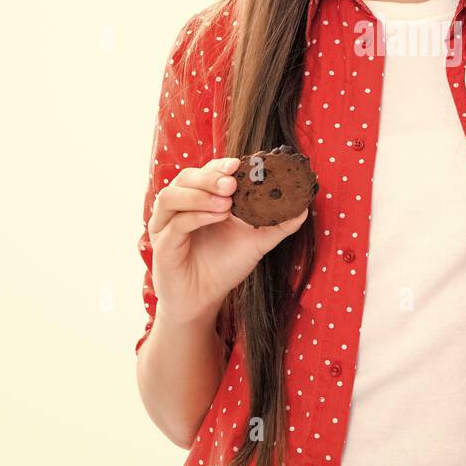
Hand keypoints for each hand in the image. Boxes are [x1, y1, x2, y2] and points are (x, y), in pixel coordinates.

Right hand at [147, 156, 307, 324]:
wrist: (205, 300)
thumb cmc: (225, 266)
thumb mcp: (256, 242)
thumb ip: (277, 224)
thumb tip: (303, 207)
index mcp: (199, 199)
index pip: (205, 171)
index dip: (220, 165)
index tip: (239, 164)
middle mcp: (179, 207)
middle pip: (185, 178)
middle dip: (210, 176)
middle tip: (233, 183)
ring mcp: (166, 225)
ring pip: (172, 196)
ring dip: (200, 194)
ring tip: (226, 202)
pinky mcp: (162, 246)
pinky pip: (175, 224)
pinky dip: (196, 216)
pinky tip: (218, 217)